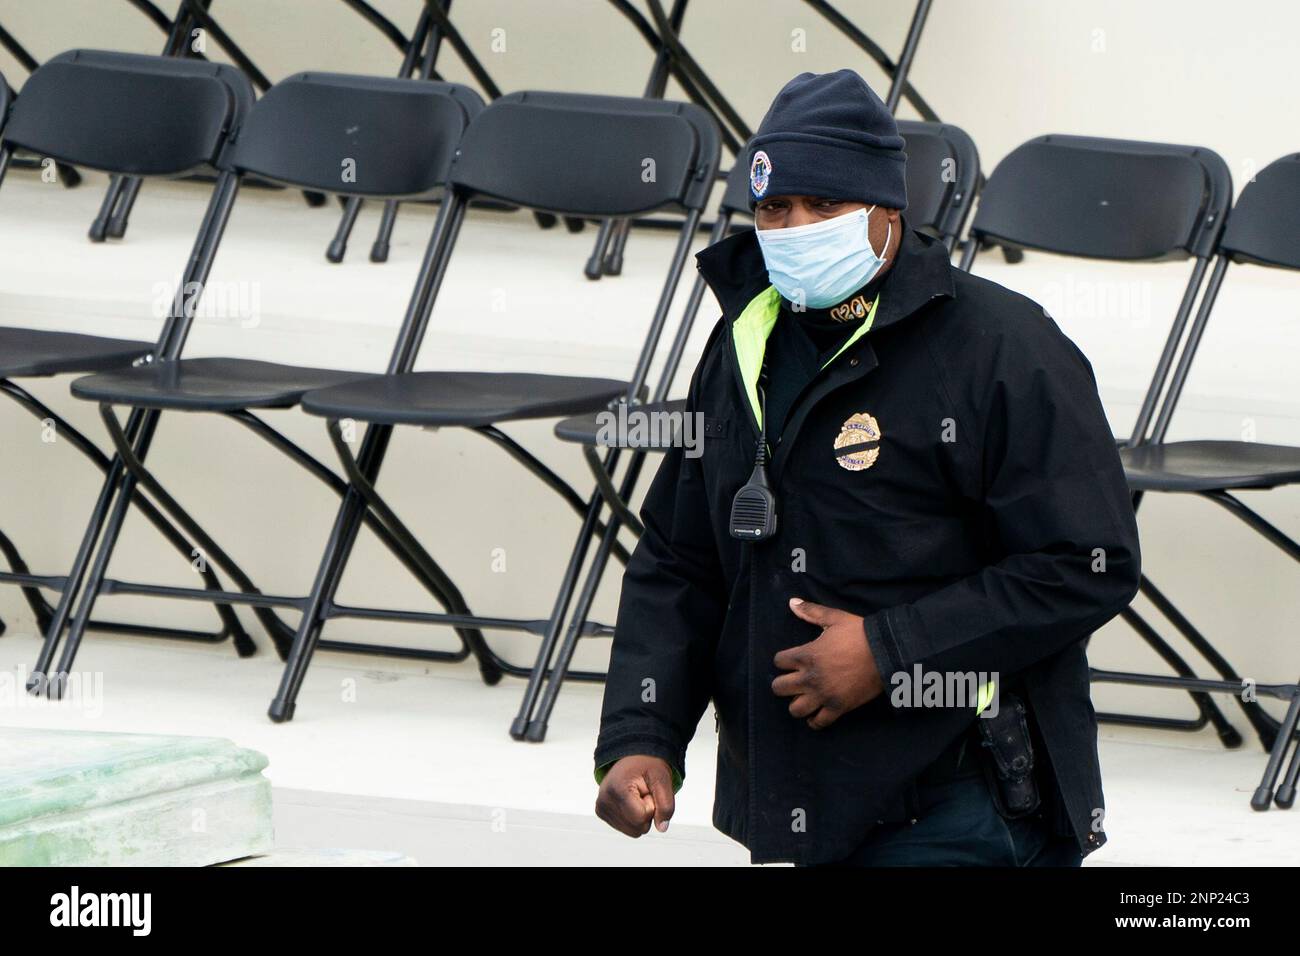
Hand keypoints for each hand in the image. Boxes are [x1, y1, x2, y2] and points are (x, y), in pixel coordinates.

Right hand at [595, 755, 674, 836]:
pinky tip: (630, 801)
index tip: (647, 790)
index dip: (652, 805)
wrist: (632, 757)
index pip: (642, 817)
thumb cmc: (646, 765)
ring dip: (640, 816)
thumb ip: (666, 804)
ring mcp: (601, 808)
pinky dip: (633, 818)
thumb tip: (662, 828)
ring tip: (637, 796)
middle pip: (637, 828)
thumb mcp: (662, 778)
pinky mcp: (601, 812)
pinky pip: (626, 828)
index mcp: (616, 789)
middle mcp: (603, 800)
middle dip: (647, 812)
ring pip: (632, 831)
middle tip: (643, 793)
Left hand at [772, 597, 883, 729]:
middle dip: (783, 683)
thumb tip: (791, 602)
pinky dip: (815, 720)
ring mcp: (823, 695)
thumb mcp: (834, 618)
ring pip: (795, 709)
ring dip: (796, 703)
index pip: (778, 662)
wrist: (885, 653)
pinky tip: (816, 713)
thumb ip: (810, 612)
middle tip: (793, 680)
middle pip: (778, 688)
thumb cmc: (859, 633)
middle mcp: (810, 678)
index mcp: (806, 655)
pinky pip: (818, 722)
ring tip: (804, 697)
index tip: (791, 660)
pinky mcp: (838, 708)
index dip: (782, 660)